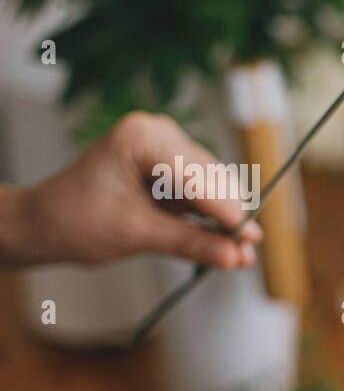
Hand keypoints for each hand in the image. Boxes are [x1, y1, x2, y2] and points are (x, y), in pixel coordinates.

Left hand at [0, 111, 261, 269]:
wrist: (45, 223)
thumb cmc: (76, 221)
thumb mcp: (135, 234)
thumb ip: (189, 242)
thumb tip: (235, 257)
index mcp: (142, 138)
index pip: (198, 177)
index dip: (227, 212)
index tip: (250, 242)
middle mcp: (159, 134)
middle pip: (212, 179)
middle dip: (230, 218)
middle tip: (247, 255)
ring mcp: (165, 149)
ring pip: (212, 187)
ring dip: (225, 222)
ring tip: (239, 256)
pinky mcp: (169, 168)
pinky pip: (201, 194)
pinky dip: (211, 220)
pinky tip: (224, 244)